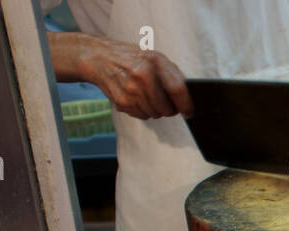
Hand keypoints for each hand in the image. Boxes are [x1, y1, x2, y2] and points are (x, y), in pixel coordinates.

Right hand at [59, 33, 191, 119]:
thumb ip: (172, 74)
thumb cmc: (131, 58)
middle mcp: (143, 75)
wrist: (99, 57)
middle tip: (166, 104)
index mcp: (155, 61)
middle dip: (169, 110)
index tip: (189, 112)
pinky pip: (142, 116)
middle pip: (167, 108)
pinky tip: (136, 98)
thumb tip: (188, 97)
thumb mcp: (154, 57)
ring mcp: (131, 89)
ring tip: (147, 97)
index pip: (178, 89)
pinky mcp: (122, 101)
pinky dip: (143, 111)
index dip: (186, 104)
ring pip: (155, 114)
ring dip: (155, 110)